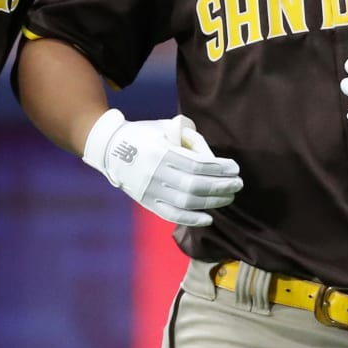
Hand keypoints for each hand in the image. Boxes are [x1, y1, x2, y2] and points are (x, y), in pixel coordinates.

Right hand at [82, 109, 242, 225]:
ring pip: (186, 202)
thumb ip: (189, 140)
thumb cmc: (144, 134)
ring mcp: (149, 190)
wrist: (110, 147)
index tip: (235, 168)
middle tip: (238, 184)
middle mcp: (155, 173)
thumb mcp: (165, 127)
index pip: (197, 165)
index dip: (219, 169)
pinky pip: (171, 215)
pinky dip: (191, 219)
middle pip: (195, 185)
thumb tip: (213, 160)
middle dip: (221, 186)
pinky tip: (209, 218)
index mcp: (161, 151)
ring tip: (228, 197)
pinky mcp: (146, 202)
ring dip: (212, 202)